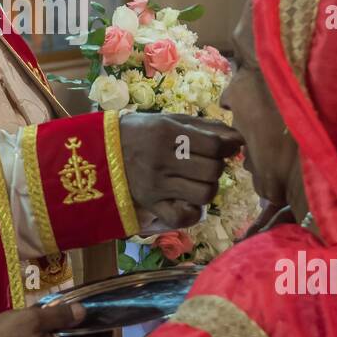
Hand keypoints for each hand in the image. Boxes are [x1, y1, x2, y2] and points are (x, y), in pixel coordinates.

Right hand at [119, 113, 244, 228]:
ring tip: (199, 180)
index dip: (228, 146)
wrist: (100, 150)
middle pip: (213, 170)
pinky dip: (192, 212)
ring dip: (208, 187)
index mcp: (168, 133)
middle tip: (208, 162)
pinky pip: (182, 217)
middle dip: (217, 166)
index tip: (227, 146)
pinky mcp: (151, 204)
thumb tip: (236, 137)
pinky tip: (189, 201)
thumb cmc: (139, 131)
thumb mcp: (168, 119)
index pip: (215, 145)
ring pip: (204, 194)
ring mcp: (157, 185)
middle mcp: (163, 159)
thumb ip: (202, 126)